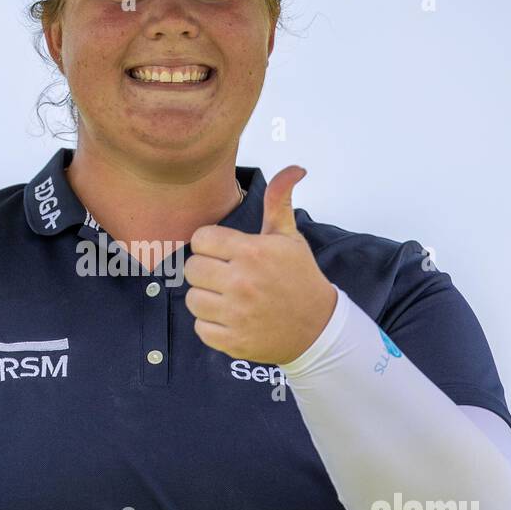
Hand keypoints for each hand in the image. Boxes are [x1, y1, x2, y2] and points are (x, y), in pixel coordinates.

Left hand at [184, 165, 338, 365]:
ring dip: (207, 299)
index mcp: (252, 252)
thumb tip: (294, 168)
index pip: (201, 239)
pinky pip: (200, 328)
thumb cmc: (299, 278)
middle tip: (227, 276)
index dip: (211, 245)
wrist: (318, 328)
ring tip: (228, 298)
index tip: (225, 253)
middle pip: (192, 268)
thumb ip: (279, 201)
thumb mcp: (289, 238)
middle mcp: (241, 282)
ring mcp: (236, 314)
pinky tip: (232, 319)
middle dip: (207, 271)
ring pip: (193, 299)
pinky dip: (212, 325)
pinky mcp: (233, 341)